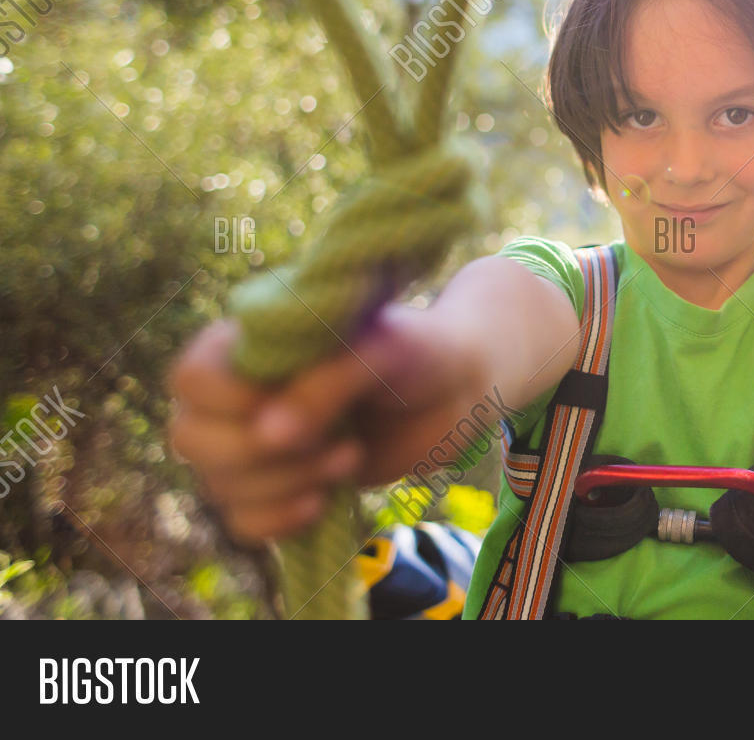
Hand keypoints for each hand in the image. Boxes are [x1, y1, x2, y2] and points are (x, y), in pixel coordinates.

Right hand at [167, 304, 482, 545]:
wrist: (454, 390)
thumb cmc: (415, 352)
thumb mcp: (380, 351)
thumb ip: (326, 384)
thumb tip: (268, 436)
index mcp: (249, 340)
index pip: (192, 378)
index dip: (234, 400)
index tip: (298, 399)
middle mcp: (238, 391)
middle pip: (190, 438)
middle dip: (263, 451)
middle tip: (340, 438)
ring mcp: (253, 440)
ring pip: (218, 485)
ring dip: (286, 483)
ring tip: (351, 456)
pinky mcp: (277, 484)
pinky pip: (242, 521)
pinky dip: (278, 521)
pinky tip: (324, 501)